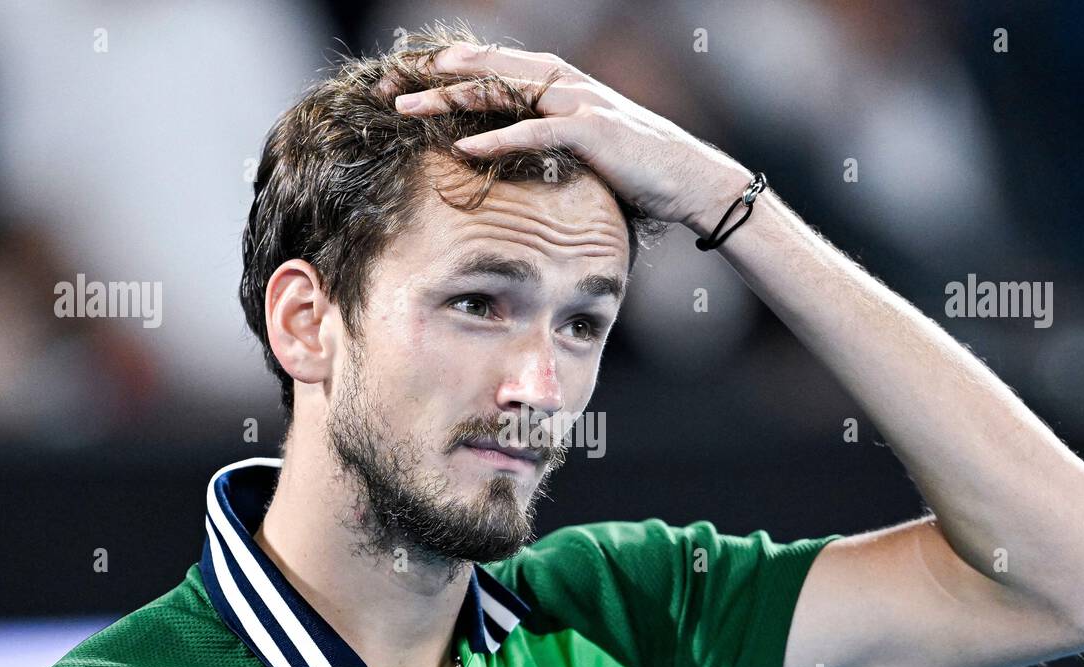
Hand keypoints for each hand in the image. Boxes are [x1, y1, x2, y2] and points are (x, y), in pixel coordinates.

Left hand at [392, 41, 752, 230]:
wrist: (693, 181)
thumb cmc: (639, 170)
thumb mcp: (586, 147)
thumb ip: (550, 139)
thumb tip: (513, 154)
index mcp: (560, 84)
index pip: (495, 68)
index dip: (449, 71)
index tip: (407, 81)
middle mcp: (566, 84)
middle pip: (489, 70)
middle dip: (437, 76)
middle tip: (390, 85)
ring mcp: (580, 104)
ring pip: (505, 93)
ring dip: (454, 99)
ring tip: (410, 108)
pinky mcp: (593, 132)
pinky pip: (536, 132)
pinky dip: (499, 138)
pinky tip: (464, 145)